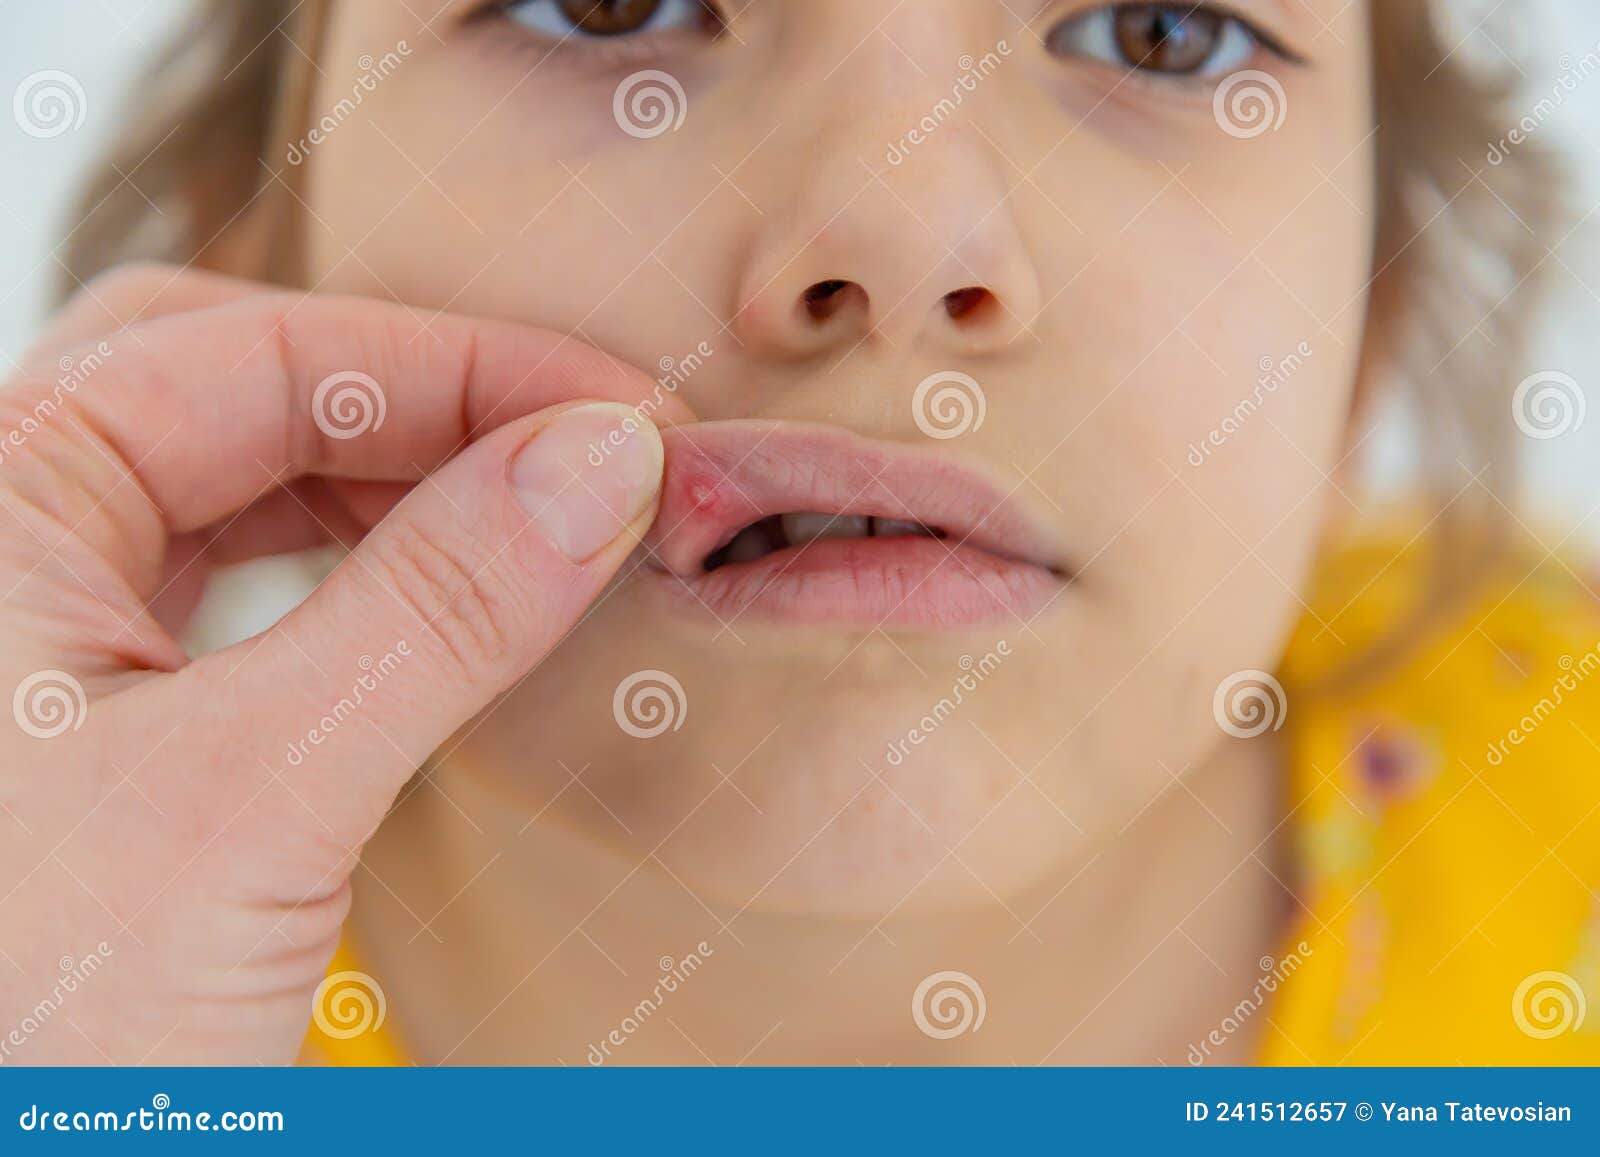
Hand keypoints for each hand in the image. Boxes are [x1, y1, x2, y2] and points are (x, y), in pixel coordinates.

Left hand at [0, 265, 687, 1063]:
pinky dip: (362, 566)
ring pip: (240, 479)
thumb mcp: (250, 800)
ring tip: (541, 512)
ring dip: (402, 482)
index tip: (619, 412)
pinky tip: (450, 591)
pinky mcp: (103, 711)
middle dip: (422, 401)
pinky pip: (243, 578)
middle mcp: (3, 540)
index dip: (460, 368)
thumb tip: (602, 463)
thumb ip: (435, 613)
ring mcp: (46, 626)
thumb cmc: (32, 1033)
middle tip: (580, 444)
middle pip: (236, 387)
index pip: (254, 359)